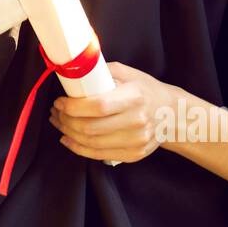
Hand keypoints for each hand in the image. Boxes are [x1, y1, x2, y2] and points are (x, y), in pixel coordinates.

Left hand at [49, 61, 176, 162]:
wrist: (172, 114)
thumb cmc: (145, 90)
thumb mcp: (128, 73)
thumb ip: (102, 73)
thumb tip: (73, 72)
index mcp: (134, 97)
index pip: (98, 106)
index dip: (73, 106)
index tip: (60, 101)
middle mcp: (136, 121)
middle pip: (91, 127)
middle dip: (66, 120)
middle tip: (56, 112)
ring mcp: (136, 141)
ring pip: (92, 143)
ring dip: (68, 133)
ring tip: (58, 122)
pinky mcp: (134, 154)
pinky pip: (99, 154)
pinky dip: (78, 148)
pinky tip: (68, 138)